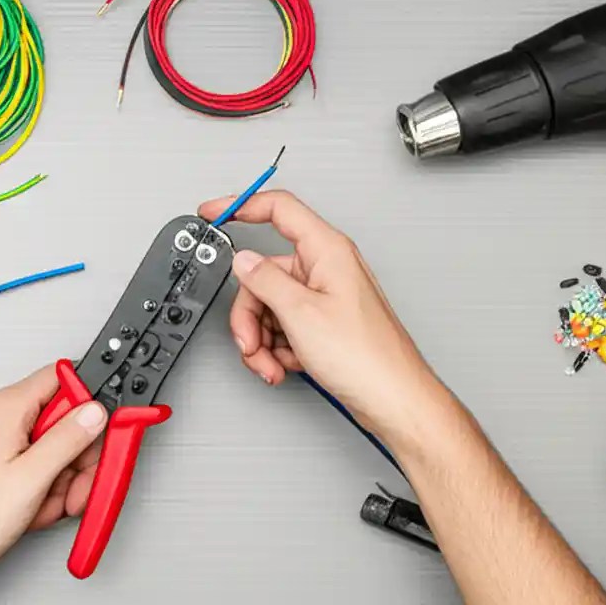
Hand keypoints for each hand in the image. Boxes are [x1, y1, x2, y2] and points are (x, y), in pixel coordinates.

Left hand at [0, 366, 106, 599]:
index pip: (60, 378)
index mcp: (1, 408)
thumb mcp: (33, 478)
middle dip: (74, 456)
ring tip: (46, 504)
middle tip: (77, 485)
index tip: (97, 431)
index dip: (85, 405)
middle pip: (57, 417)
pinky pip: (28, 458)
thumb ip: (70, 438)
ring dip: (57, 478)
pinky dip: (39, 482)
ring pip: (46, 443)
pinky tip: (34, 505)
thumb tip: (93, 413)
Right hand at [198, 191, 434, 439]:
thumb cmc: (366, 357)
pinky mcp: (324, 324)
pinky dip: (277, 348)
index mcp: (327, 250)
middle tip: (250, 341)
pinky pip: (284, 325)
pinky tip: (286, 365)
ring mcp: (325, 297)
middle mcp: (327, 268)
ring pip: (271, 304)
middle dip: (250, 312)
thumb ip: (265, 280)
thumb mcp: (301, 314)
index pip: (279, 209)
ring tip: (271, 362)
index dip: (241, 206)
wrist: (391, 399)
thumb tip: (243, 260)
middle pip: (265, 272)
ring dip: (262, 338)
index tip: (213, 214)